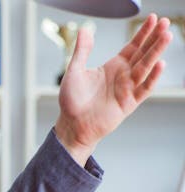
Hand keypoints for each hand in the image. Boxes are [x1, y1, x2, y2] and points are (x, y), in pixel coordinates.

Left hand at [54, 14, 171, 165]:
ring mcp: (128, 89)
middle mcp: (124, 76)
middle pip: (143, 53)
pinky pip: (144, 88)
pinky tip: (159, 64)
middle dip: (154, 38)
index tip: (153, 18)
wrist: (72, 125)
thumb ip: (81, 51)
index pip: (133, 46)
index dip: (143, 33)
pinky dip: (152, 77)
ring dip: (156, 52)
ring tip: (166, 36)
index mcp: (113, 67)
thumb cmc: (72, 101)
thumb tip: (84, 30)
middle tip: (166, 23)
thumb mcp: (74, 71)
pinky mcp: (129, 103)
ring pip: (146, 67)